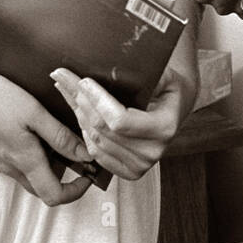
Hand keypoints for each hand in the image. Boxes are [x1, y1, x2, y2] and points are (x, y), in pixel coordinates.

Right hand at [0, 72, 95, 205]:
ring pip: (26, 174)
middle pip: (41, 187)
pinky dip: (24, 154)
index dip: (76, 191)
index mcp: (25, 161)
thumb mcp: (34, 112)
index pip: (55, 196)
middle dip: (62, 174)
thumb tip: (85, 156)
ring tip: (46, 131)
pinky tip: (22, 128)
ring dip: (42, 161)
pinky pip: (11, 163)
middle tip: (72, 149)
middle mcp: (9, 169)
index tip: (87, 175)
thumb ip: (60, 137)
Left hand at [51, 65, 195, 179]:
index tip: (83, 80)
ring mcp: (141, 165)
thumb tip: (115, 71)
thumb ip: (145, 75)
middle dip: (81, 101)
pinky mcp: (129, 172)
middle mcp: (153, 151)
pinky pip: (96, 154)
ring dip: (78, 114)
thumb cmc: (170, 89)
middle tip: (65, 78)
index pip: (119, 120)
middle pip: (103, 130)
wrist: (177, 110)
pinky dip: (84, 133)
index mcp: (164, 128)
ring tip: (67, 91)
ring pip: (96, 141)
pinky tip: (78, 114)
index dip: (97, 100)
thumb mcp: (166, 76)